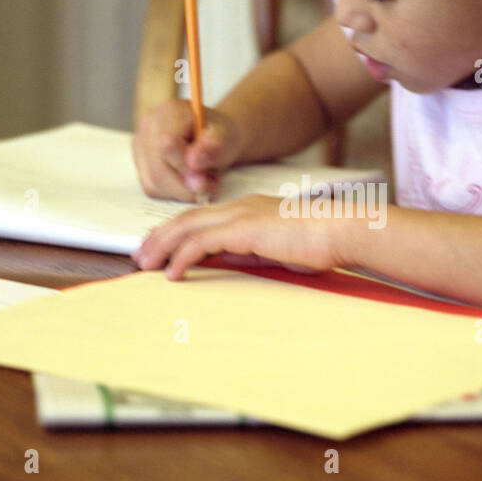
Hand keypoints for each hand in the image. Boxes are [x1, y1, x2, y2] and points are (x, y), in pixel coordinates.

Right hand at [132, 101, 244, 200]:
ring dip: (182, 191)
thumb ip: (213, 149)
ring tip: (203, 182)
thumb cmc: (220, 136)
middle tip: (210, 185)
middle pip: (158, 168)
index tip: (206, 177)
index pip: (167, 145)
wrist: (215, 139)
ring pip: (153, 182)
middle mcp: (149, 125)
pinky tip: (188, 184)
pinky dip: (173, 192)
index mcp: (170, 111)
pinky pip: (152, 188)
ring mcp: (140, 144)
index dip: (185, 167)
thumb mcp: (226, 139)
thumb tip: (193, 161)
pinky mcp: (139, 163)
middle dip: (186, 185)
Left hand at [132, 194, 342, 278]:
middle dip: (159, 237)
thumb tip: (226, 262)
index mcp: (247, 210)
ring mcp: (240, 215)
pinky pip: (202, 243)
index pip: (201, 218)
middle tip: (140, 256)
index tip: (159, 249)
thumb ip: (249, 252)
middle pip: (186, 219)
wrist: (341, 231)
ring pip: (188, 228)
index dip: (175, 233)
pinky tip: (173, 273)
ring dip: (163, 246)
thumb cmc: (319, 242)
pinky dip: (183, 257)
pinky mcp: (244, 229)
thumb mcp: (275, 250)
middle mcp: (239, 207)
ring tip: (146, 264)